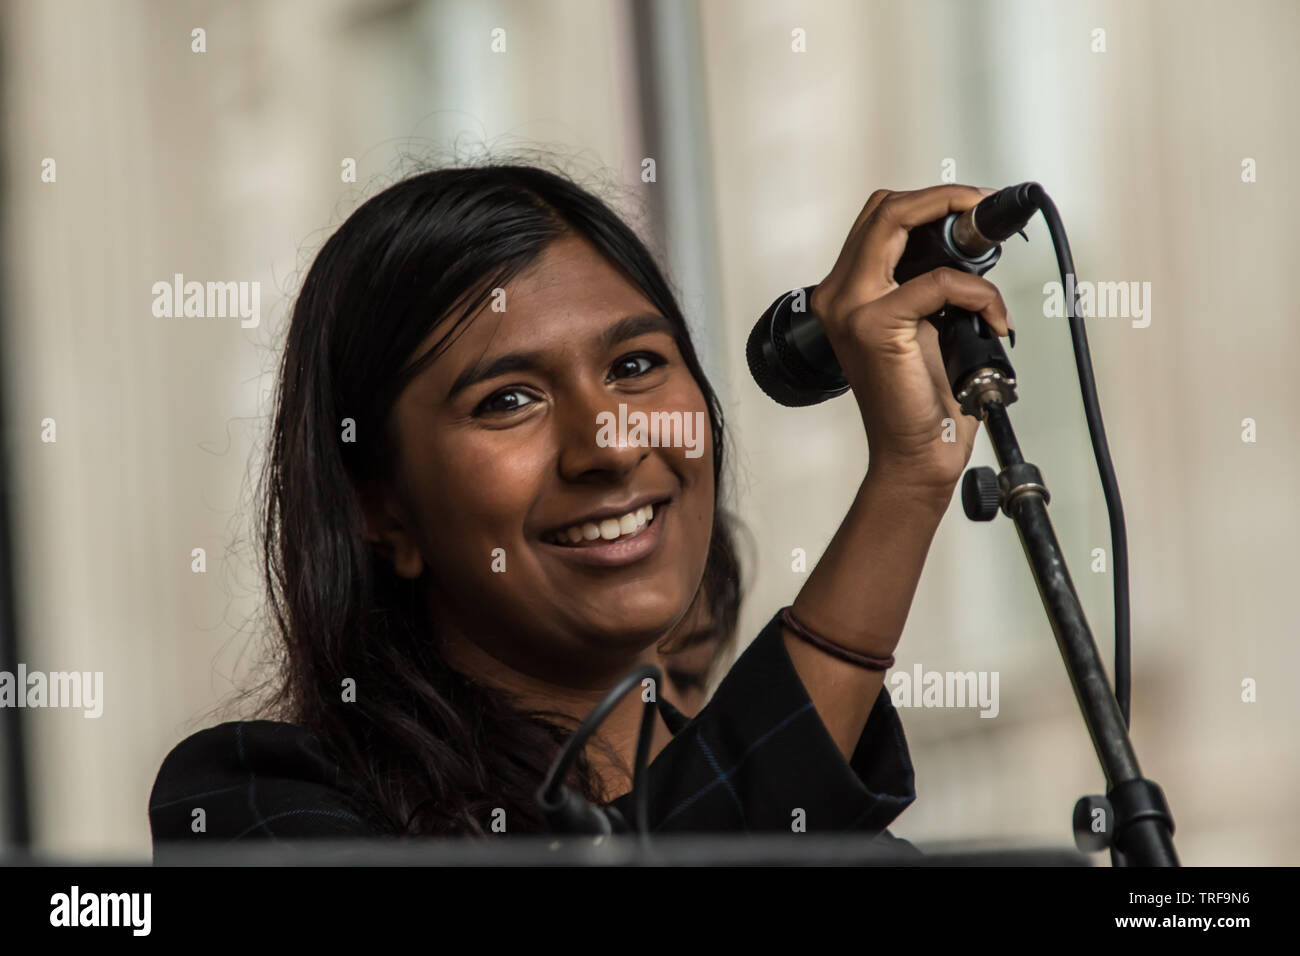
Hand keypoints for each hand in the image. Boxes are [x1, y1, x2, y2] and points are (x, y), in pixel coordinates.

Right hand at [809, 185, 1013, 492]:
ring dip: (954, 225)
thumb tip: (966, 246)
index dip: (929, 203)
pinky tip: (993, 319)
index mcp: (845, 294)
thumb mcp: (923, 325)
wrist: (917, 453)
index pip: (878, 218)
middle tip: (982, 213)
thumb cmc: (922, 399)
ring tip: (987, 255)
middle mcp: (838, 296)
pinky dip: (979, 294)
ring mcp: (851, 308)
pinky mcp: (877, 325)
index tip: (971, 210)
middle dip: (943, 199)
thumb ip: (926, 284)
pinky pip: (939, 281)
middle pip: (884, 208)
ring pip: (897, 221)